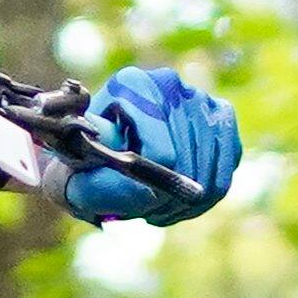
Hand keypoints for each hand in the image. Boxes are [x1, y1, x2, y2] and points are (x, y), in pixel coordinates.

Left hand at [60, 65, 240, 225]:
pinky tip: (175, 203)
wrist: (101, 150)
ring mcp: (200, 99)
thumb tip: (148, 193)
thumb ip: (97, 188)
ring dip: (181, 205)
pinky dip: (201, 201)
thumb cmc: (84, 166)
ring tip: (155, 210)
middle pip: (187, 165)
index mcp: (131, 85)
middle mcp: (170, 84)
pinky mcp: (222, 121)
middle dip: (162, 200)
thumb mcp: (73, 180)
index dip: (146, 189)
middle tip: (141, 212)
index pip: (160, 154)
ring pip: (209, 176)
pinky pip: (223, 177)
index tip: (125, 206)